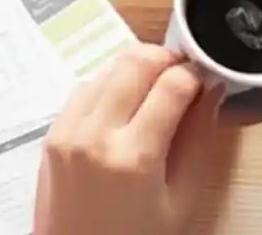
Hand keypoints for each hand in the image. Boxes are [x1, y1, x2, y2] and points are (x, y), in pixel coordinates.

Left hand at [34, 43, 217, 234]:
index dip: (195, 74)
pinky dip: (107, 85)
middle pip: (134, 62)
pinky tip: (123, 105)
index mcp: (134, 157)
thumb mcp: (181, 202)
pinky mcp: (51, 134)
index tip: (205, 79)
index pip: (172, 85)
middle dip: (165, 59)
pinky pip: (82, 89)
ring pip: (106, 68)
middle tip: (182, 75)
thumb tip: (210, 93)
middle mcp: (96, 135)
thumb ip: (197, 142)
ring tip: (154, 91)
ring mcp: (68, 131)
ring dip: (134, 69)